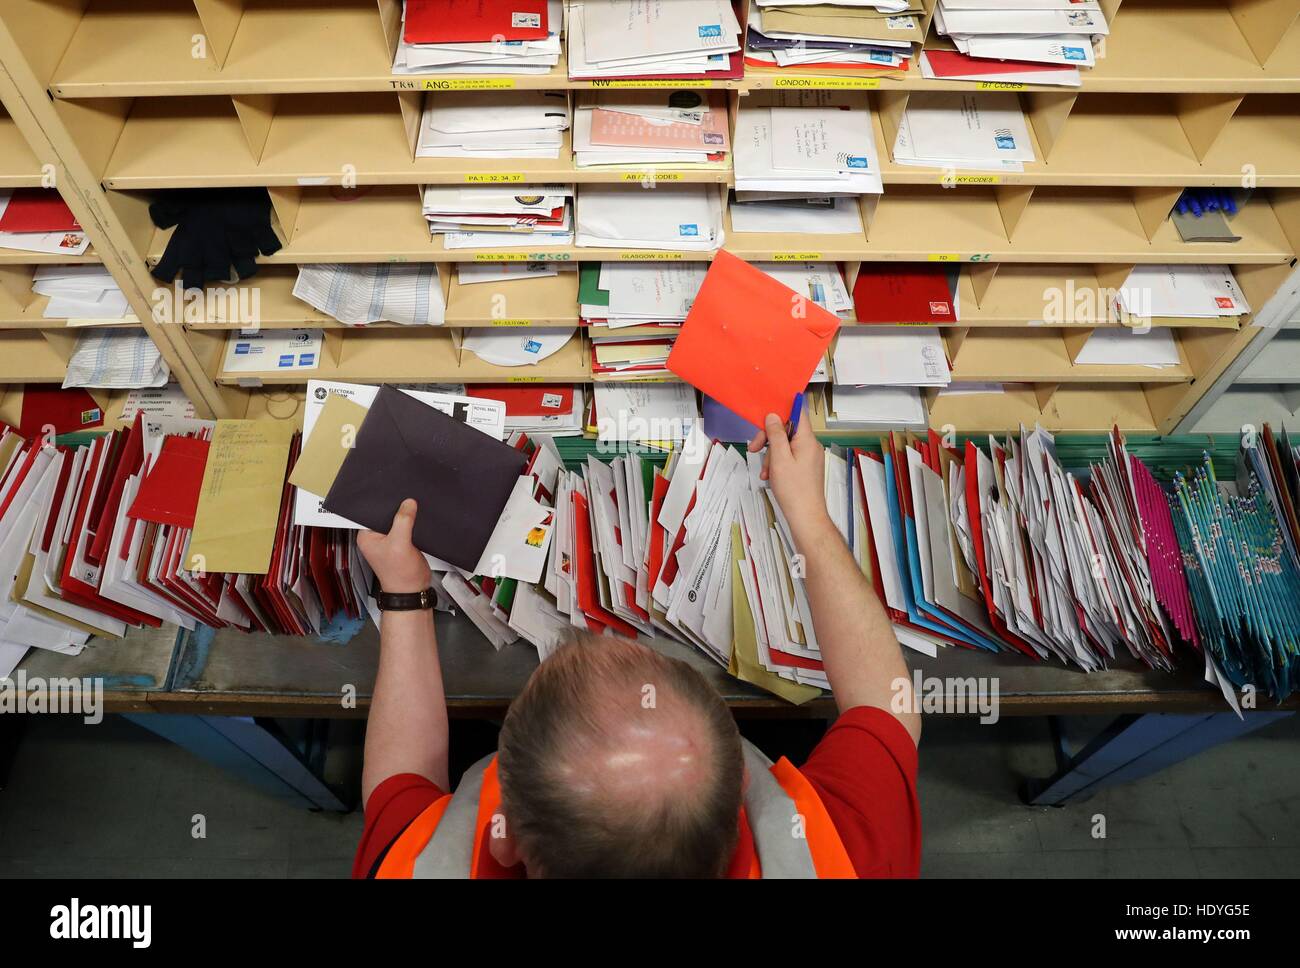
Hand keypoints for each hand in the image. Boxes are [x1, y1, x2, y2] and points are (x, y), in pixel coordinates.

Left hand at [357, 499, 431, 594]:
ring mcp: (389, 540)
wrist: (413, 590)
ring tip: (413, 510)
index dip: (383, 503)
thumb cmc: (400, 575)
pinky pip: (406, 527)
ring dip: (405, 517)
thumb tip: (408, 503)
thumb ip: (403, 521)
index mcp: (367, 536)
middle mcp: (376, 537)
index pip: (372, 512)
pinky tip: (417, 520)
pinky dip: (412, 523)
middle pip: (385, 515)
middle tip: (406, 500)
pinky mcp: (402, 542)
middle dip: (397, 509)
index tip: (393, 494)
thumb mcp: (400, 544)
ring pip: (397, 520)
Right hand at [747, 405, 829, 537]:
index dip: (781, 412)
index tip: (765, 418)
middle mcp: (811, 446)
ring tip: (765, 471)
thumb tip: (773, 416)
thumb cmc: (794, 490)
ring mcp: (809, 457)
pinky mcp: (806, 468)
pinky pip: (789, 458)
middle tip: (754, 448)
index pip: (797, 413)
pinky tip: (770, 476)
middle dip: (769, 438)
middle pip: (787, 430)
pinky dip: (777, 464)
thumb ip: (776, 435)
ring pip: (786, 446)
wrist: (806, 516)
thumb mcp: (779, 458)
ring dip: (771, 455)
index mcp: (807, 440)